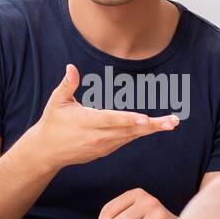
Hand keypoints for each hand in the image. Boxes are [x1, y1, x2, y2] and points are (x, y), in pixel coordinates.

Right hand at [24, 64, 178, 171]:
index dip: (129, 120)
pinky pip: (126, 140)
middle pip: (129, 130)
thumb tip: (71, 67)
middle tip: (172, 121)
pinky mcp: (105, 150)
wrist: (47, 151)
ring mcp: (103, 145)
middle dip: (152, 126)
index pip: (111, 120)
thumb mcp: (56, 102)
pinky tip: (155, 126)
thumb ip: (67, 84)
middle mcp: (98, 136)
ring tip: (171, 123)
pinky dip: (140, 133)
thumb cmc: (52, 122)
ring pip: (131, 136)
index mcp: (87, 122)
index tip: (145, 119)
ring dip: (152, 129)